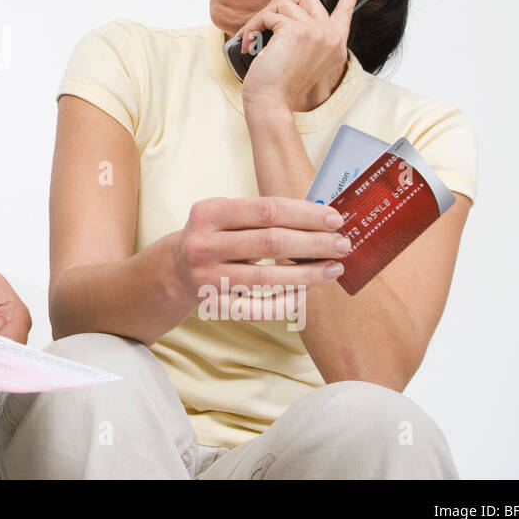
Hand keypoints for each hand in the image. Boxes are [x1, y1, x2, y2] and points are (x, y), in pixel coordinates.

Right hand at [158, 196, 351, 319]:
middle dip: (313, 244)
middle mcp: (203, 244)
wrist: (175, 270)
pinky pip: (258, 309)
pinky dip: (287, 301)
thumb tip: (320, 218)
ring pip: (267, 279)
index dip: (305, 215)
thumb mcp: (227, 215)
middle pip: (270, 243)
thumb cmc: (215, 236)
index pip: (266, 210)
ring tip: (334, 268)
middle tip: (342, 245)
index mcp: (208, 212)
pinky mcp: (213, 305)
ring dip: (308, 274)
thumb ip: (264, 215)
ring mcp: (206, 278)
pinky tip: (307, 292)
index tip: (335, 219)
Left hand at [233, 0, 362, 111]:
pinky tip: (248, 41)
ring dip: (262, 17)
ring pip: (285, 3)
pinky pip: (269, 15)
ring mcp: (316, 32)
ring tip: (251, 36)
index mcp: (336, 45)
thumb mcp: (303, 60)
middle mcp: (331, 36)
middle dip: (280, 5)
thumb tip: (291, 14)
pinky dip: (253, 25)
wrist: (272, 103)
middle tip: (264, 23)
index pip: (346, 11)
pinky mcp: (296, 30)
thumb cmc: (281, 87)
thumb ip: (307, 38)